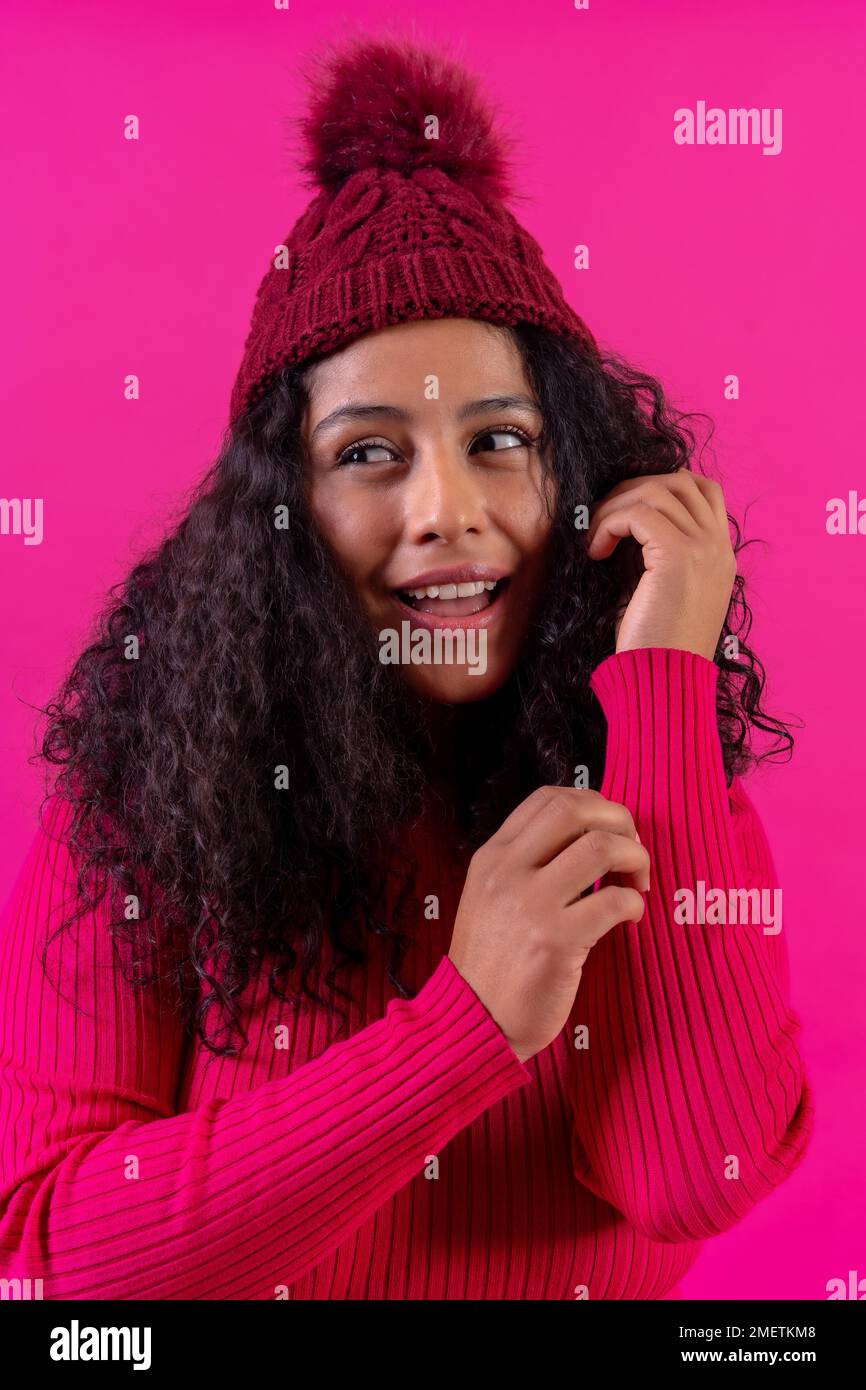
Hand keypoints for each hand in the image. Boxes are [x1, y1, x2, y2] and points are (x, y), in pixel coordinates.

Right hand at [448, 787, 649, 1064]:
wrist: (474, 1024)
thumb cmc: (492, 967)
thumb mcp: (489, 899)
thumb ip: (525, 866)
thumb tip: (585, 838)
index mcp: (492, 857)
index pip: (548, 797)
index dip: (593, 803)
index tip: (610, 830)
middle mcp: (507, 872)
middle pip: (577, 810)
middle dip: (620, 821)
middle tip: (633, 853)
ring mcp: (530, 904)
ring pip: (601, 846)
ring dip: (635, 859)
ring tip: (637, 885)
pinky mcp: (556, 941)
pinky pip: (614, 901)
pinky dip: (635, 905)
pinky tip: (630, 918)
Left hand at [586, 472, 736, 659]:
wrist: (664, 681)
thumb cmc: (655, 646)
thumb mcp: (661, 591)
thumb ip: (654, 555)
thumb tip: (621, 522)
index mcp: (721, 556)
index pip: (704, 491)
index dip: (661, 487)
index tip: (625, 510)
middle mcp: (718, 547)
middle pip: (680, 481)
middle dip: (633, 489)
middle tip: (603, 518)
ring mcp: (703, 549)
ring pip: (656, 492)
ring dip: (616, 507)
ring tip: (596, 539)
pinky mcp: (678, 556)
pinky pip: (639, 514)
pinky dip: (610, 524)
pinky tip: (596, 552)